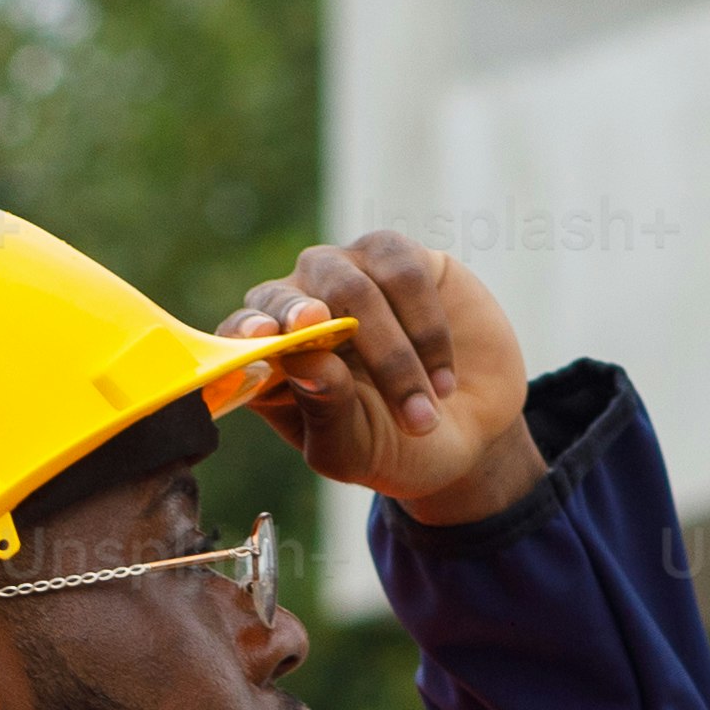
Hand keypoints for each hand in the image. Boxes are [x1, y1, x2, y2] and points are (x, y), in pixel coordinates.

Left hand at [226, 233, 544, 524]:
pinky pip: (404, 272)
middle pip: (287, 296)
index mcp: (270, 358)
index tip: (263, 335)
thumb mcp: (355, 452)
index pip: (238, 333)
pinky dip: (427, 330)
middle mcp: (298, 306)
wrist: (472, 432)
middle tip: (316, 323)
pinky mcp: (397, 258)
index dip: (245, 329)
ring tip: (422, 414)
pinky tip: (441, 379)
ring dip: (392, 355)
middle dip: (306, 317)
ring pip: (352, 286)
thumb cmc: (395, 447)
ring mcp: (346, 274)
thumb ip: (325, 414)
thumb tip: (305, 361)